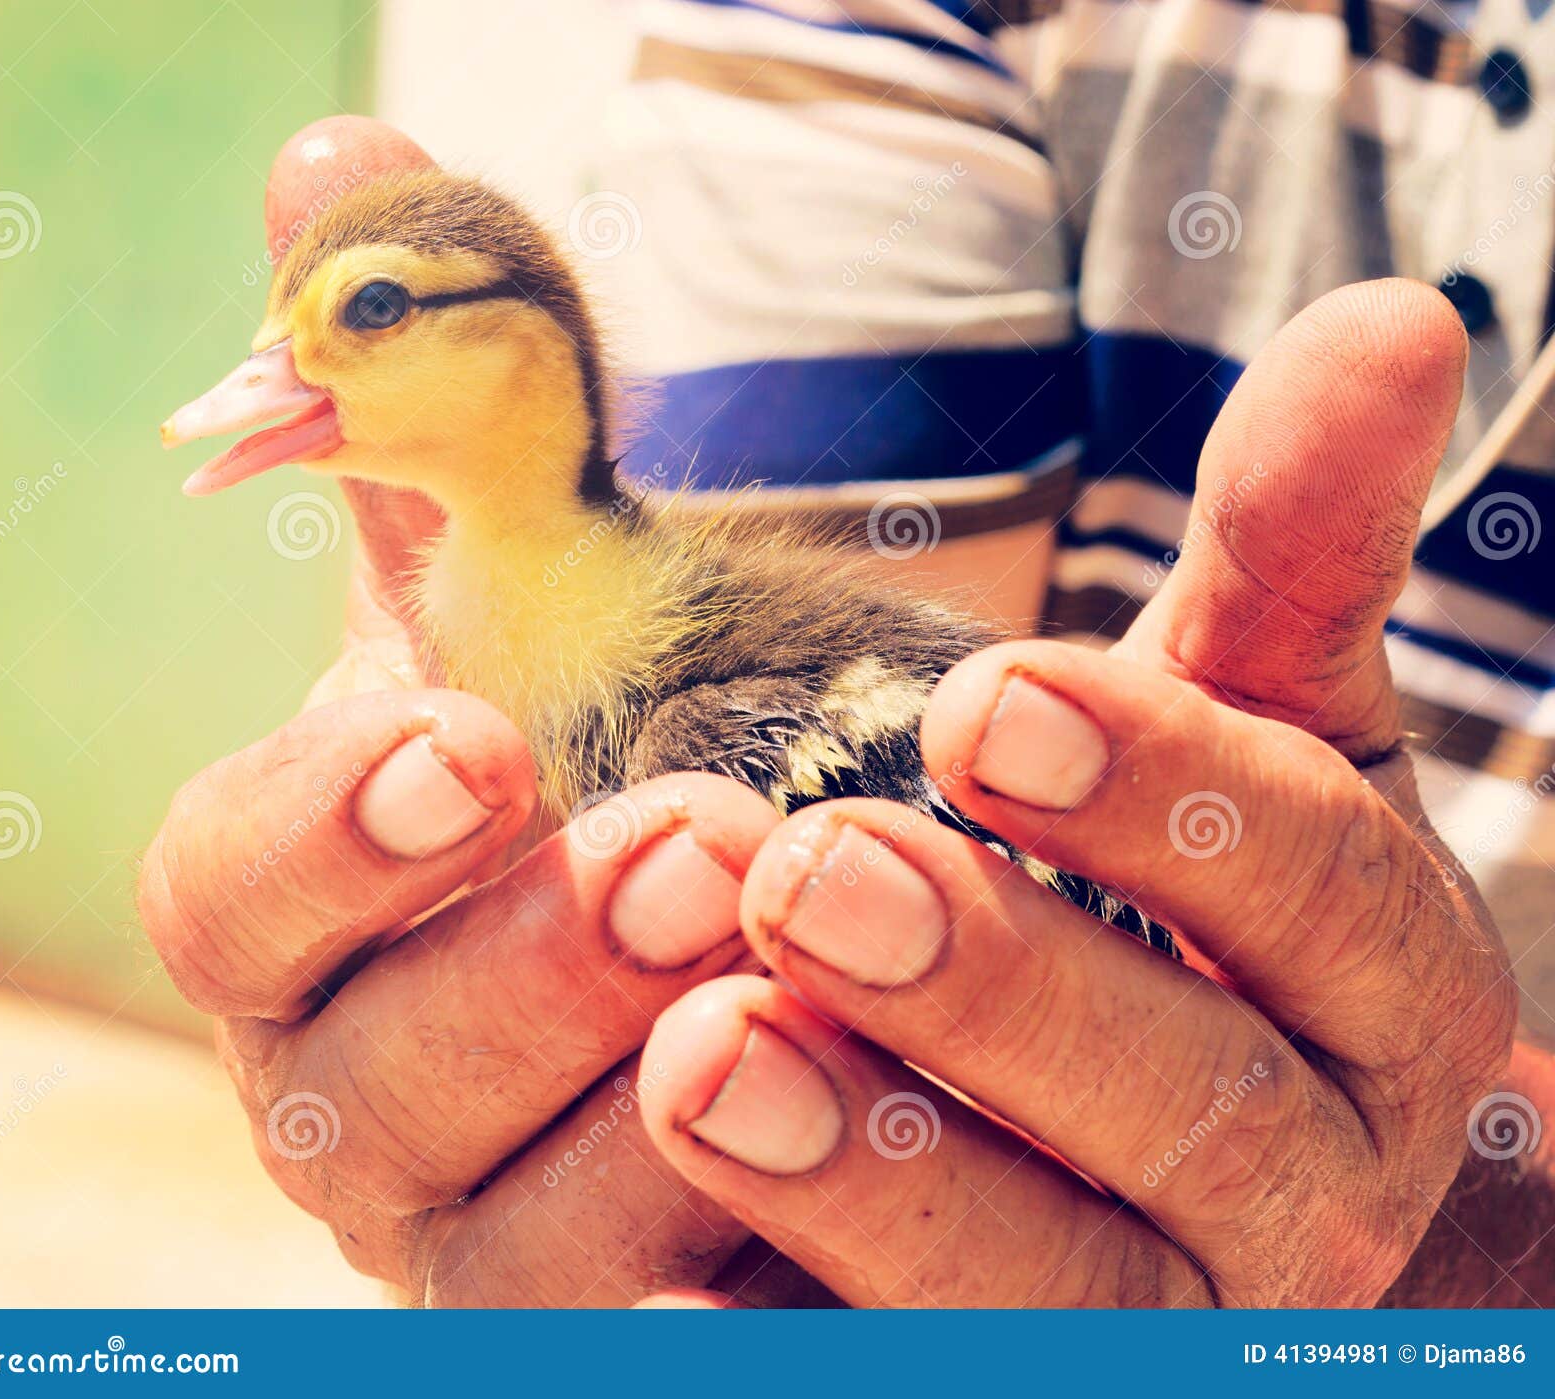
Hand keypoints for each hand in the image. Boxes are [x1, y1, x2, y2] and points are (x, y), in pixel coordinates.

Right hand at [139, 118, 804, 1306]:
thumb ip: (473, 424)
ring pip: (528, 1252)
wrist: (837, 947)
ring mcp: (517, 1245)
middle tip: (700, 843)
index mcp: (339, 927)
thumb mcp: (588, 601)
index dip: (325, 833)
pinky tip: (903, 1154)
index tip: (477, 741)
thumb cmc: (675, 749)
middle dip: (522, 973)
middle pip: (367, 1088)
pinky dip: (777, 1260)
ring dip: (666, 1126)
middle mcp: (391, 1101)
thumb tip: (330, 169)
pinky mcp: (661, 1325)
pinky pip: (688, 1335)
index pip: (236, 901)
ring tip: (810, 988)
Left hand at [634, 280, 1531, 1306]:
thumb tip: (1394, 322)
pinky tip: (652, 1289)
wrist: (1093, 1085)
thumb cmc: (1152, 874)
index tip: (987, 702)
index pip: (1326, 897)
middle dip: (1007, 995)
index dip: (1177, 798)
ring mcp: (1154, 1321)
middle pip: (1198, 1117)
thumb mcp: (1223, 714)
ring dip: (880, 1184)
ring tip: (703, 1059)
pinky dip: (775, 1330)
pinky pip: (891, 1384)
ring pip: (1052, 1301)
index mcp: (1371, 993)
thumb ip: (1284, 554)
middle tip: (810, 876)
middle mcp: (1300, 1186)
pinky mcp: (987, 1381)